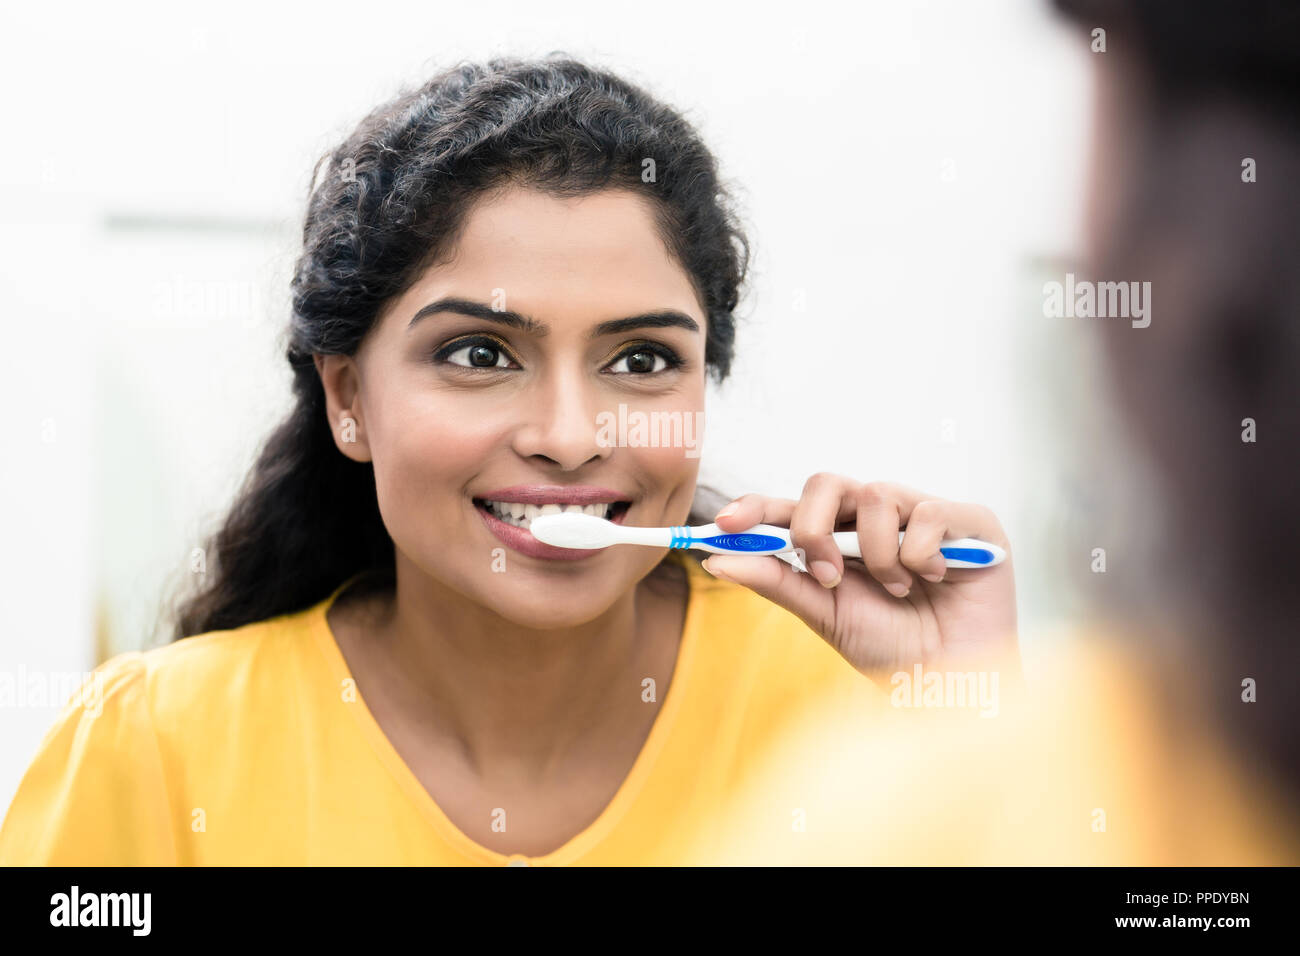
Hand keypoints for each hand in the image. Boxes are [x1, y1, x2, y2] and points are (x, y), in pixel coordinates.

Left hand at [700, 476, 1018, 688]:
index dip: (755, 507)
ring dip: (878, 555)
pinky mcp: (969, 521)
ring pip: (876, 495)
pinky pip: (928, 513)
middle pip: (826, 483)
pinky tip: (936, 579)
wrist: (949, 682)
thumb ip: (775, 581)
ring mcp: (921, 514)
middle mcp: (876, 518)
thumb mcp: (823, 613)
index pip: (790, 507)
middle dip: (813, 527)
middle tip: (825, 574)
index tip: (722, 523)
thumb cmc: (889, 648)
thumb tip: (717, 559)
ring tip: (899, 591)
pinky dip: (922, 554)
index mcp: (839, 537)